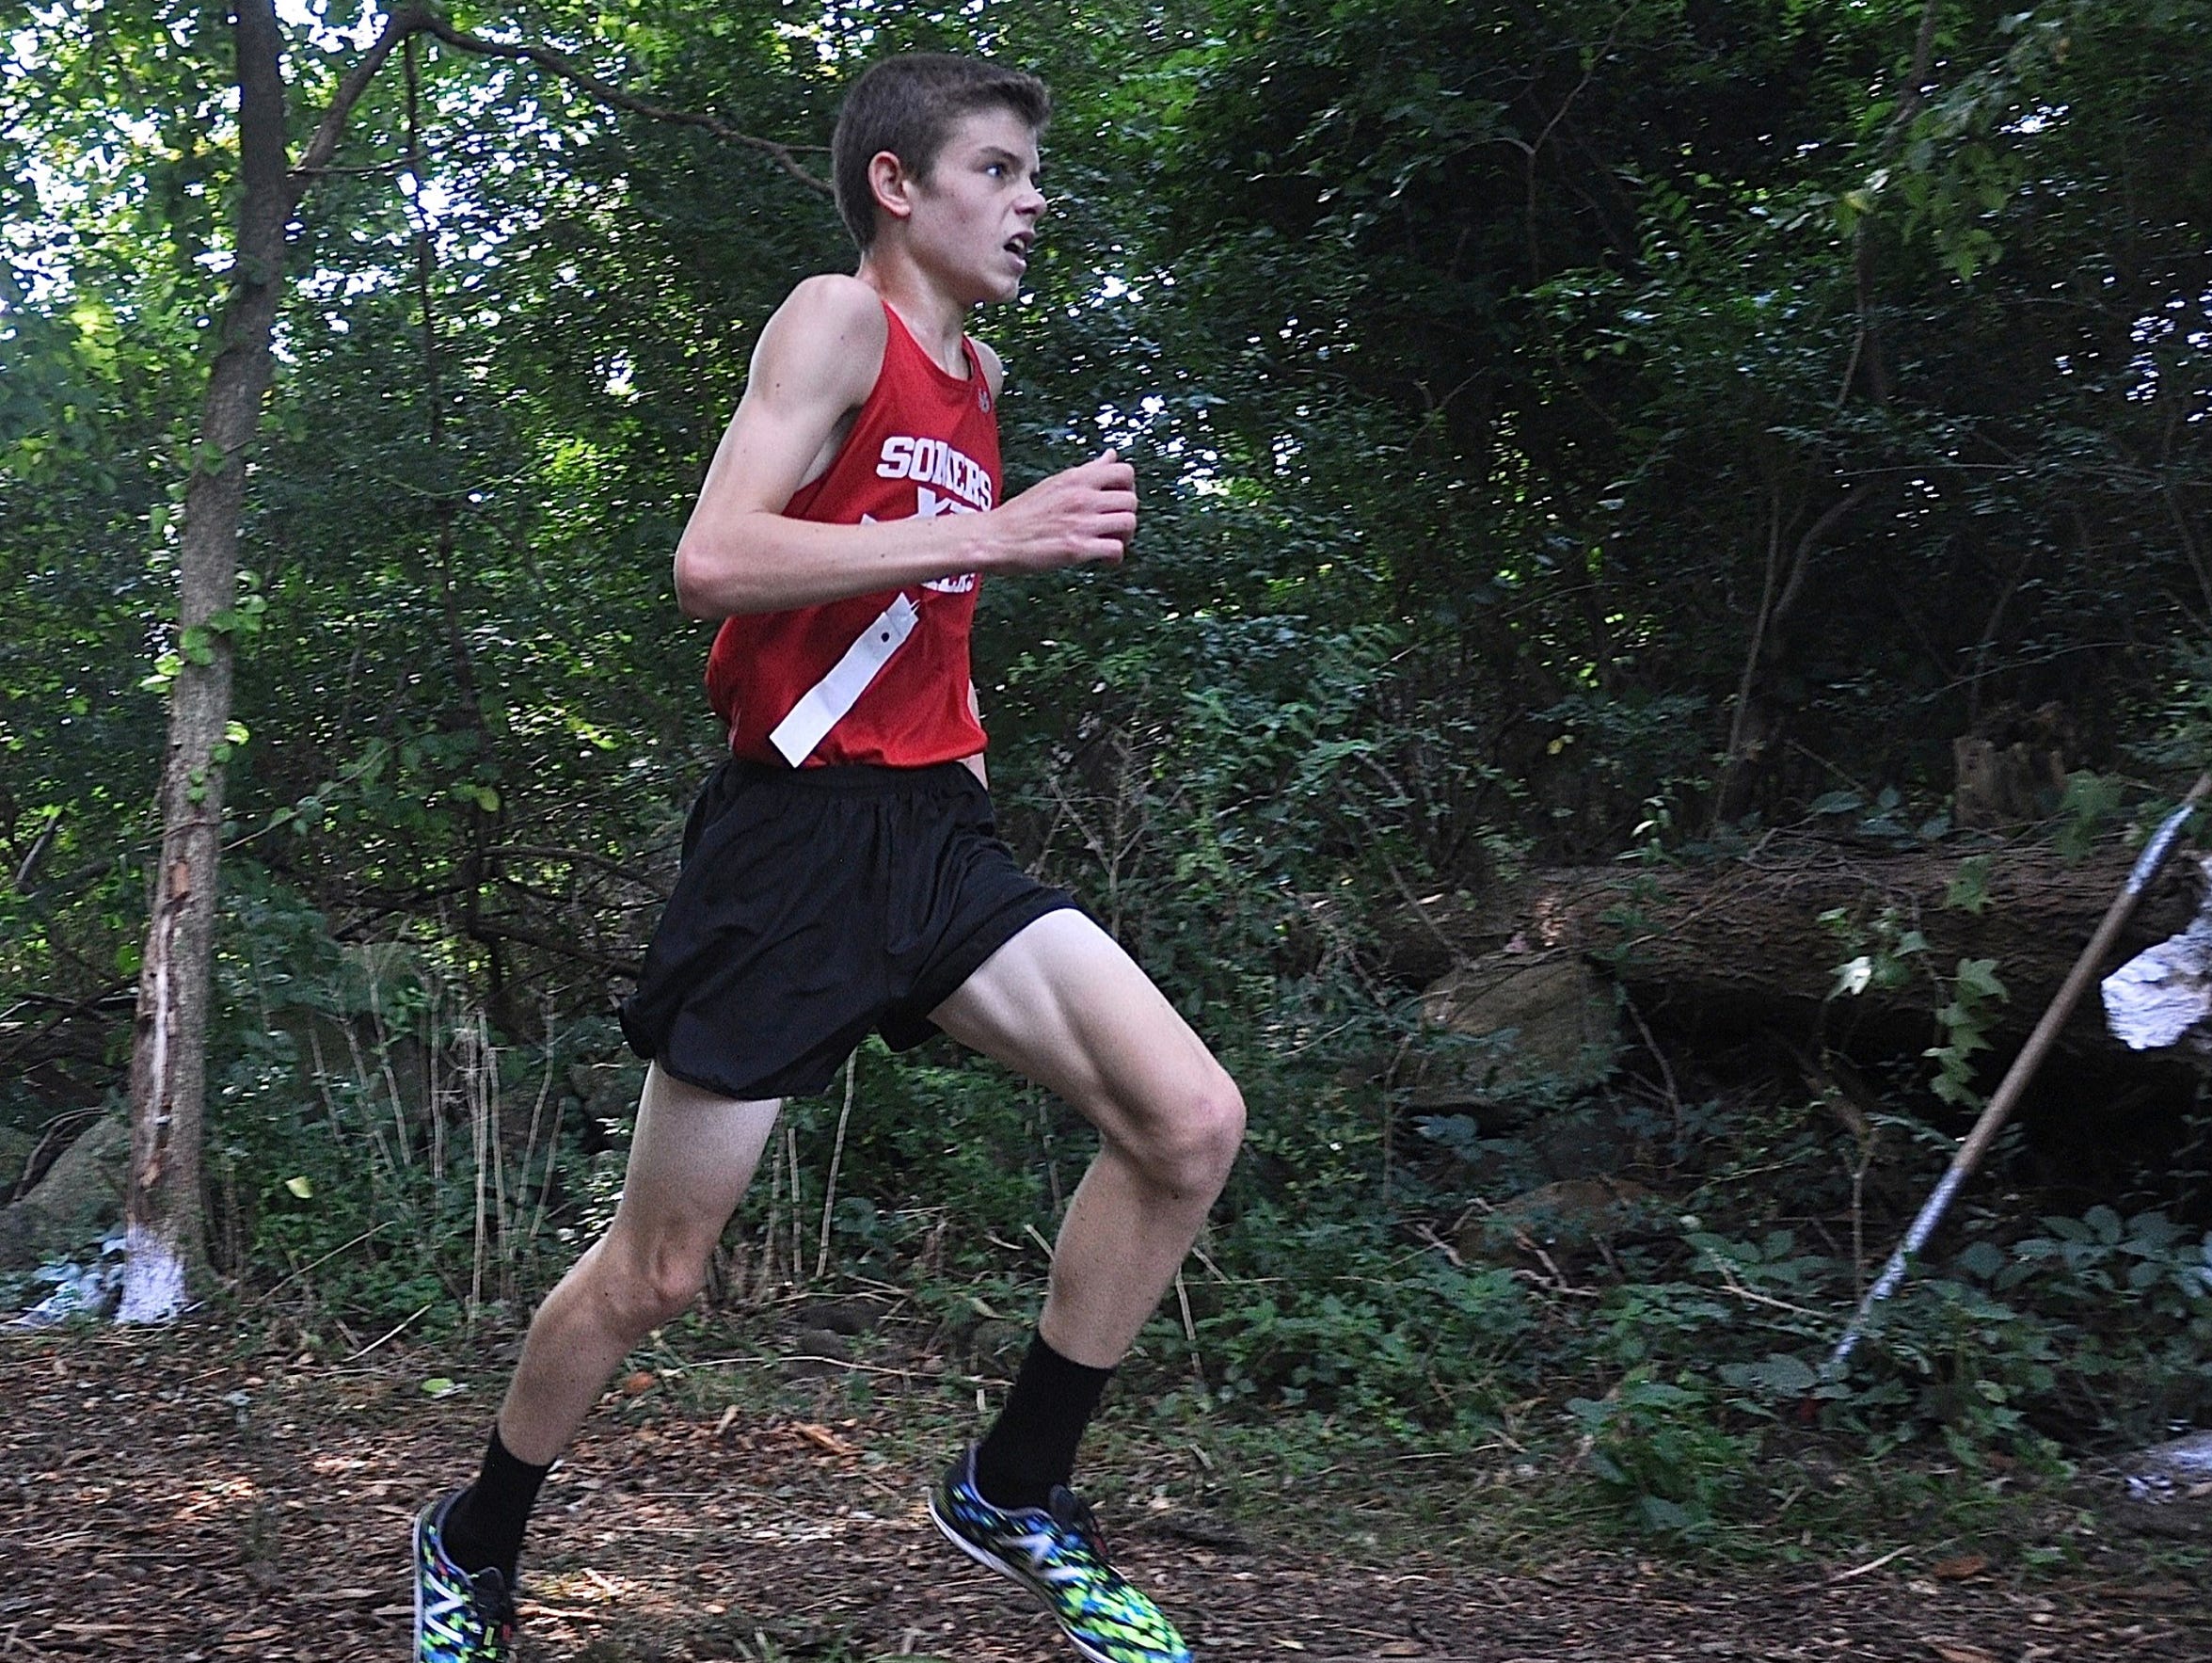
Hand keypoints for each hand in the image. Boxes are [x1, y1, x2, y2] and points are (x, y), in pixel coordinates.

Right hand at [987, 450, 1135, 571]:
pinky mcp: (1077, 548)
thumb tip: (1111, 455)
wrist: (995, 537)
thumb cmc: (1022, 513)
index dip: (1128, 488)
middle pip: (1131, 501)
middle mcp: (1082, 497)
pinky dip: (1115, 558)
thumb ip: (1088, 471)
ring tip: (1111, 543)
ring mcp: (1081, 522)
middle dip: (1127, 516)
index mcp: (1077, 479)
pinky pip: (1115, 550)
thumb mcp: (1056, 482)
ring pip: (1128, 523)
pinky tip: (1104, 560)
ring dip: (1124, 537)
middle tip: (1115, 527)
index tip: (1118, 500)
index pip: (1125, 471)